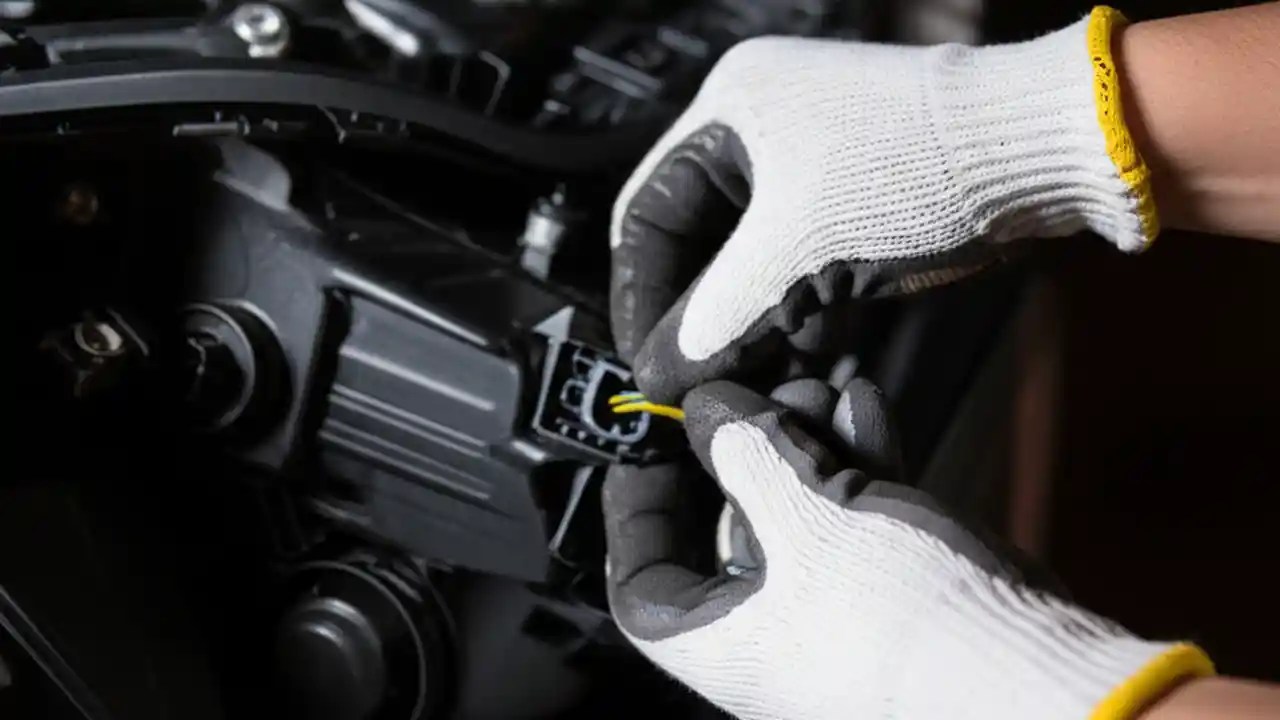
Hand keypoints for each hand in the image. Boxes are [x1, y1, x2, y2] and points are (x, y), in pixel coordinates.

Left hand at [602, 379, 1209, 719]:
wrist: (1039, 677)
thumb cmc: (902, 628)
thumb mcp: (804, 522)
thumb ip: (746, 455)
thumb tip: (704, 411)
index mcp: (724, 645)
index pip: (641, 585)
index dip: (634, 512)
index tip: (649, 444)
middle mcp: (775, 636)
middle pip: (728, 529)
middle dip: (742, 451)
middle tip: (754, 393)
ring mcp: (842, 614)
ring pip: (801, 514)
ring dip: (806, 444)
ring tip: (817, 388)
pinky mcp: (902, 591)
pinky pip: (861, 519)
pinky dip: (859, 462)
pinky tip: (864, 405)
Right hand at [610, 11, 1156, 403]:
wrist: (1044, 153)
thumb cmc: (922, 170)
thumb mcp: (796, 256)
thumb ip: (715, 322)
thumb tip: (659, 380)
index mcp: (729, 110)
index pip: (646, 215)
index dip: (639, 297)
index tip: (646, 362)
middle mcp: (762, 127)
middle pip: (698, 243)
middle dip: (702, 317)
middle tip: (695, 380)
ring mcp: (812, 161)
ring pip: (751, 261)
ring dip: (749, 323)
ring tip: (752, 379)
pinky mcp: (854, 197)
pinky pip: (798, 263)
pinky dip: (793, 311)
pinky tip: (799, 357)